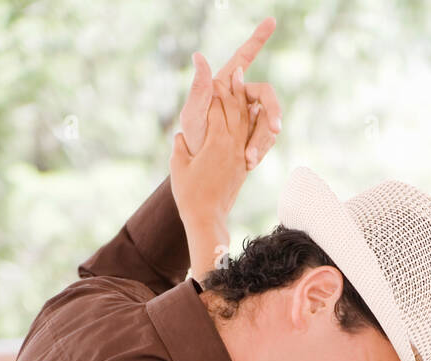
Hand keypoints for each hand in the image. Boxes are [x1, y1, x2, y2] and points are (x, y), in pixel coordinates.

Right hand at [171, 69, 249, 233]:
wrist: (207, 219)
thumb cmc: (189, 194)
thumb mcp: (178, 165)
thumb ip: (181, 146)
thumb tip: (181, 135)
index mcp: (216, 142)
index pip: (217, 107)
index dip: (213, 90)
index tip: (210, 75)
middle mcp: (232, 146)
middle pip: (236, 110)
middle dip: (233, 89)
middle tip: (233, 71)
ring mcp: (240, 156)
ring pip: (246, 122)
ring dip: (245, 102)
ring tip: (244, 86)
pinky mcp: (243, 166)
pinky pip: (250, 138)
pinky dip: (251, 123)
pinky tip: (252, 114)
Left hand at [180, 19, 281, 171]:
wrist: (202, 170)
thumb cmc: (193, 139)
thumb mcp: (192, 115)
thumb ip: (199, 88)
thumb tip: (198, 56)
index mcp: (226, 86)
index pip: (244, 57)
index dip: (257, 39)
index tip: (272, 21)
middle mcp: (241, 97)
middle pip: (267, 95)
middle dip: (274, 112)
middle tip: (276, 129)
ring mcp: (251, 115)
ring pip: (269, 120)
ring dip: (263, 139)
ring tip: (249, 159)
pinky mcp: (257, 133)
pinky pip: (268, 137)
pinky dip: (262, 149)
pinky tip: (250, 161)